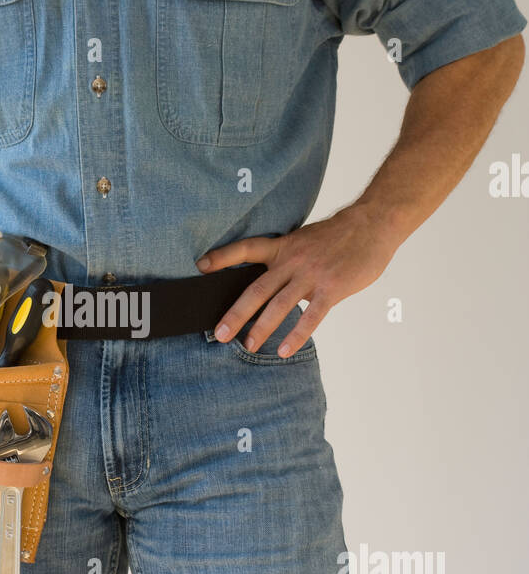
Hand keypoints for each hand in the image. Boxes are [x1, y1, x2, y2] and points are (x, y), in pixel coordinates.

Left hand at [196, 205, 397, 356]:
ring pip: (280, 305)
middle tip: (220, 334)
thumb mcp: (304, 240)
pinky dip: (297, 335)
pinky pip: (311, 316)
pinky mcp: (332, 288)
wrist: (373, 224)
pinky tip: (285, 350)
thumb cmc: (338, 236)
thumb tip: (270, 284)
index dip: (222, 257)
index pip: (246, 249)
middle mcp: (292, 261)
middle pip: (257, 289)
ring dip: (262, 329)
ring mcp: (311, 275)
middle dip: (236, 314)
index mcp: (283, 247)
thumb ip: (286, 260)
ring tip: (248, 346)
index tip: (201, 267)